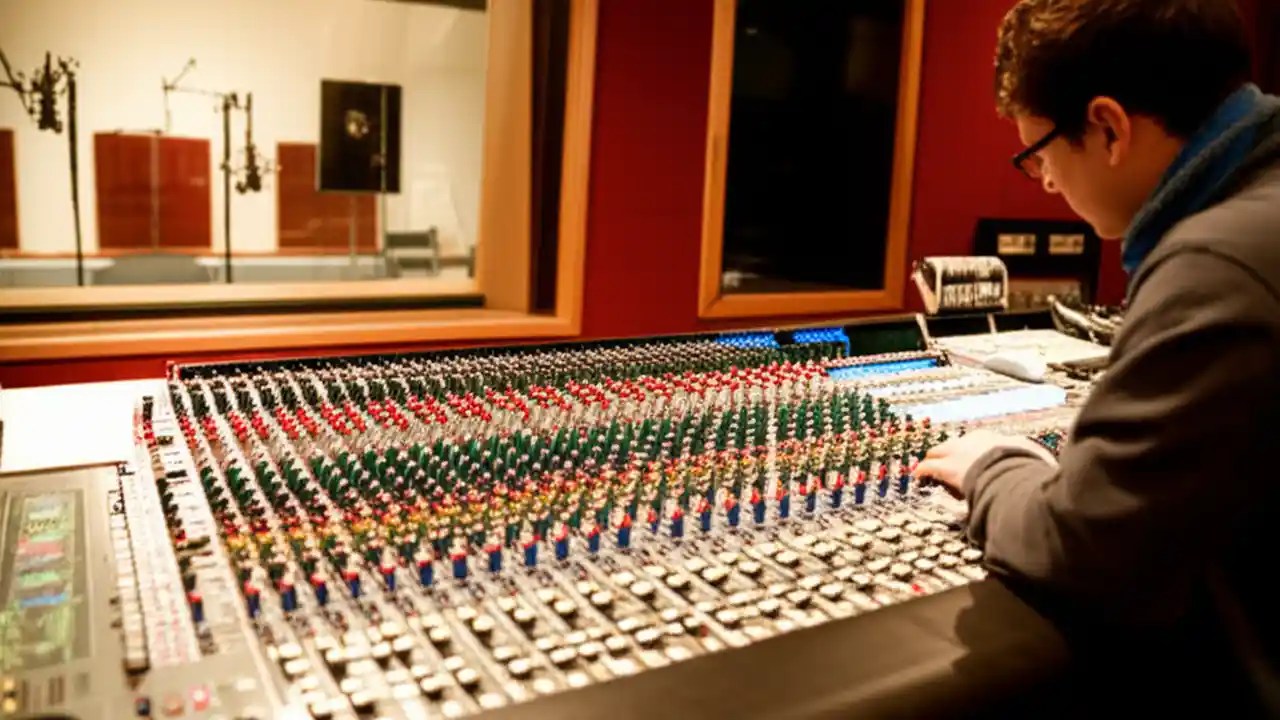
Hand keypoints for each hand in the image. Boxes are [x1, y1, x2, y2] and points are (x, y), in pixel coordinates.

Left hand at [914, 430, 1056, 495]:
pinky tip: (919, 476)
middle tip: (946, 462)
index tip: (977, 460)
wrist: (1012, 471)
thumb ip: (1040, 466)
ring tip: (929, 467)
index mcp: (1001, 439)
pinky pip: (929, 467)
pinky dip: (924, 471)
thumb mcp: (1039, 463)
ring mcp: (960, 451)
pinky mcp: (946, 466)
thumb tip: (1053, 472)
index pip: (984, 443)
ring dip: (936, 459)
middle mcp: (979, 440)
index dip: (978, 452)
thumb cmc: (1029, 469)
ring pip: (940, 451)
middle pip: (960, 443)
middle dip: (951, 452)